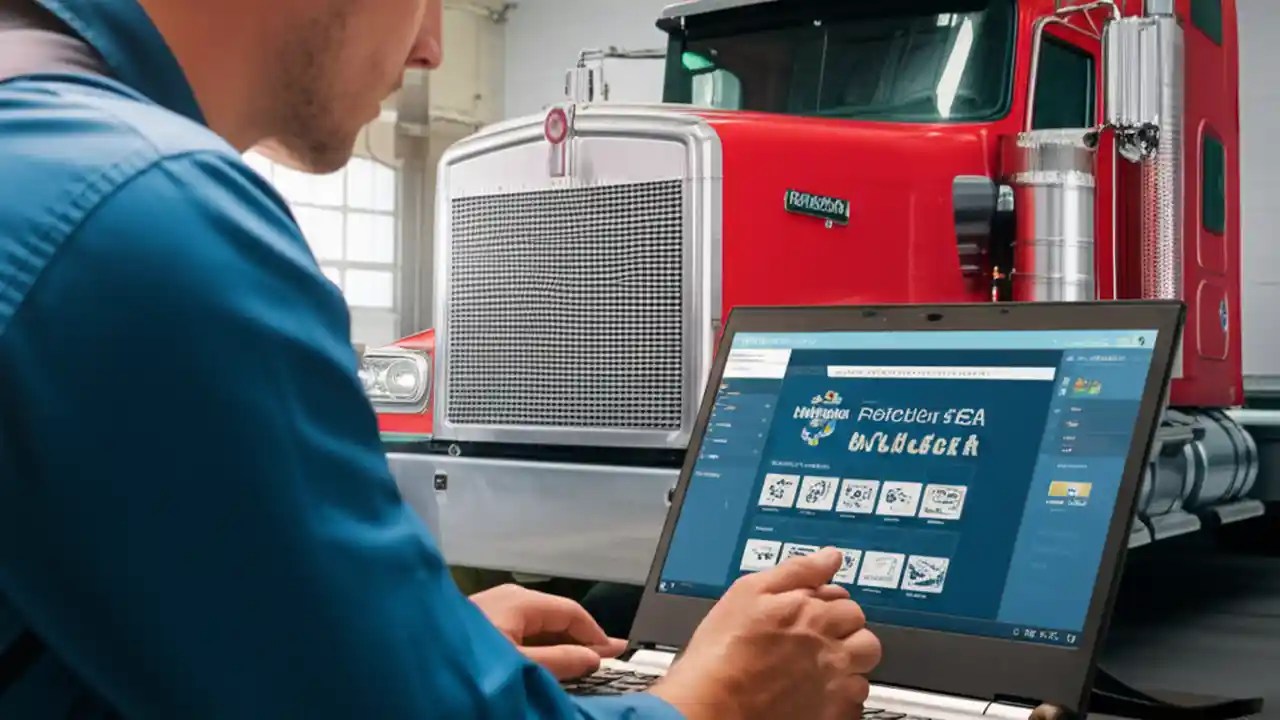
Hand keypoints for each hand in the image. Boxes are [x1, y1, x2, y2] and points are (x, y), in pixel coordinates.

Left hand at [471, 584, 625, 679]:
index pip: (571, 612)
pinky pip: (519, 630)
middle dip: (580, 637)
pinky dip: (538, 645)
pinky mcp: (480, 623)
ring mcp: (491, 608)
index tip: (614, 654)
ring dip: (559, 643)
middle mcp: (507, 598)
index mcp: (519, 601)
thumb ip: (561, 660)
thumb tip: (593, 657)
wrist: (415, 659)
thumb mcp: (523, 664)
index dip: (596, 634)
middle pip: (555, 615)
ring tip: (579, 663)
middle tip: (603, 659)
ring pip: (537, 624)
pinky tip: (545, 661)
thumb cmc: (467, 660)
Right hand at [651, 548, 881, 719]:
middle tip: (818, 645)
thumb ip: (797, 571)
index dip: (829, 609)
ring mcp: (835, 689)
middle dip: (848, 639)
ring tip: (813, 674)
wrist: (711, 707)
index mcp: (816, 616)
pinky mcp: (831, 718)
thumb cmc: (721, 651)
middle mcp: (833, 652)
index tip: (810, 617)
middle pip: (866, 640)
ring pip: (862, 676)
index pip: (849, 605)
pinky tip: (813, 697)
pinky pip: (853, 708)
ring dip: (846, 672)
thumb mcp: (748, 592)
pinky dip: (840, 702)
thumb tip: (831, 557)